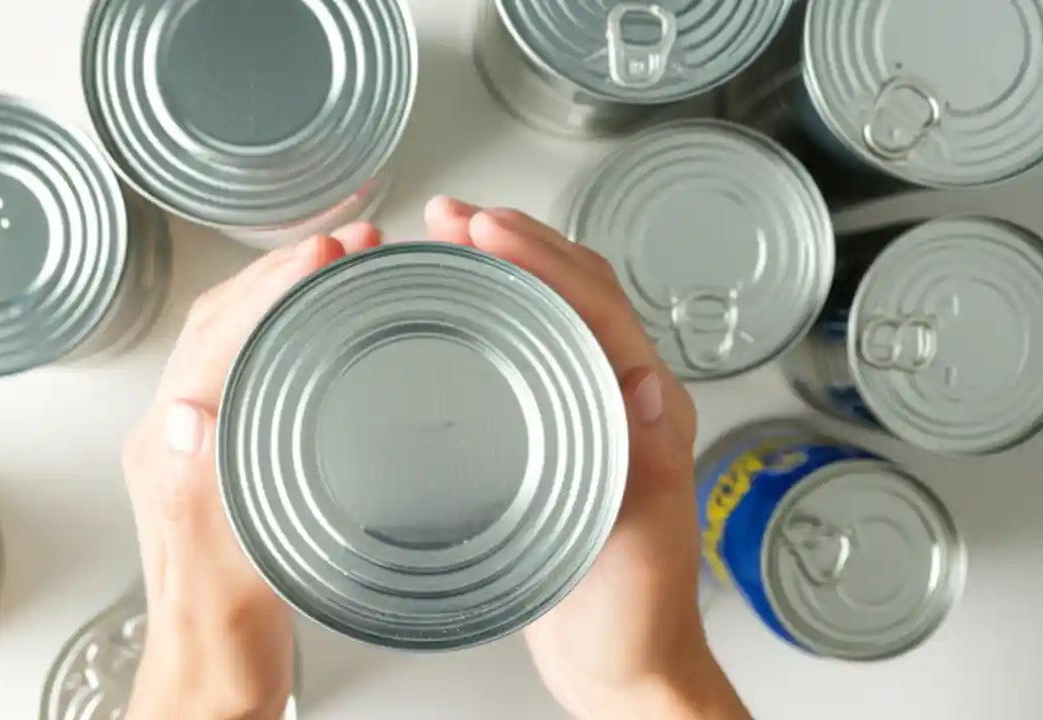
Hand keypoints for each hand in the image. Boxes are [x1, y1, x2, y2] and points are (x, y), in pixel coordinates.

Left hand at [121, 225, 382, 719]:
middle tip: (349, 243)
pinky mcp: (225, 460)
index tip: (324, 253)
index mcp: (168, 454)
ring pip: (234, 338)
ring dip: (284, 292)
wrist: (213, 683)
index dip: (269, 287)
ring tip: (342, 264)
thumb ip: (197, 507)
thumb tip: (185, 417)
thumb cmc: (217, 644)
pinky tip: (325, 329)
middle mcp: (175, 438)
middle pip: (221, 323)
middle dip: (282, 271)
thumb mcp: (216, 584)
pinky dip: (288, 329)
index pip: (214, 340)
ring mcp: (198, 446)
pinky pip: (251, 368)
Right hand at [425, 197, 748, 719]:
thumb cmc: (634, 612)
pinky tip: (459, 310)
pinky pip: (529, 352)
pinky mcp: (556, 433)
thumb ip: (650, 468)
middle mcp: (624, 399)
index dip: (542, 260)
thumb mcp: (644, 543)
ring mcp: (589, 412)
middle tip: (451, 217)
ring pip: (554, 311)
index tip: (484, 229)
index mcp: (650, 411)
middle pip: (577, 291)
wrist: (620, 661)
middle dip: (518, 241)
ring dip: (506, 266)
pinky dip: (496, 312)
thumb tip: (650, 385)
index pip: (598, 308)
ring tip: (448, 241)